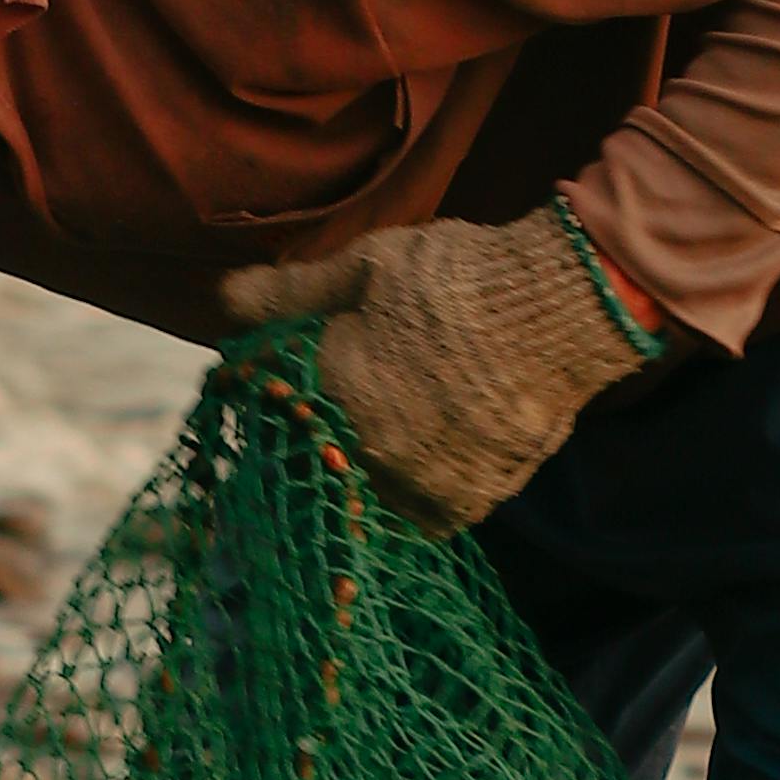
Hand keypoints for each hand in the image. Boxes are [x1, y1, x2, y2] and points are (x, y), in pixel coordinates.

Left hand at [222, 203, 660, 530]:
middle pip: (322, 464)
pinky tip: (439, 447)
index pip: (274, 420)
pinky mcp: (472, 500)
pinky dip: (426, 489)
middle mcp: (365, 454)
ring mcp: (420, 485)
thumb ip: (287, 294)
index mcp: (326, 396)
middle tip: (362, 403)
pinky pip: (429, 512)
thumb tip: (220, 297)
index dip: (281, 405)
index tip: (298, 388)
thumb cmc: (453, 277)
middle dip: (325, 442)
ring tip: (403, 426)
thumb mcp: (362, 267)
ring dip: (375, 472)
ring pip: (373, 494)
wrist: (559, 309)